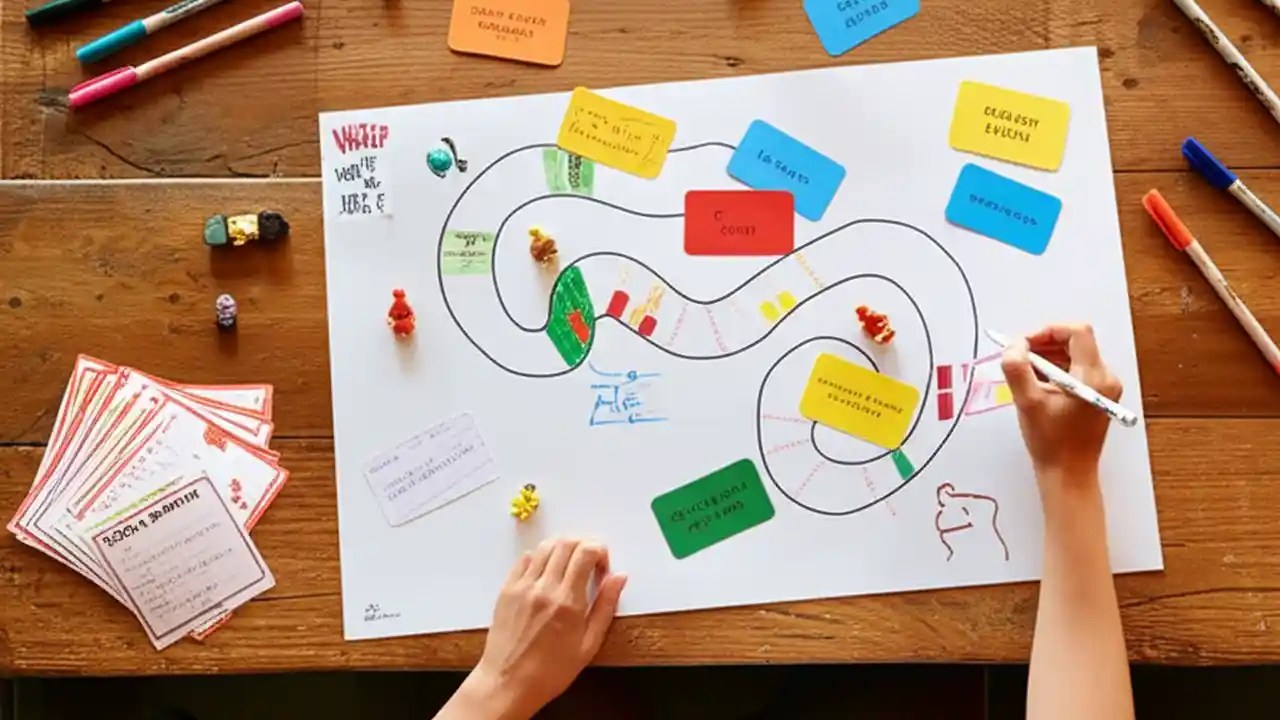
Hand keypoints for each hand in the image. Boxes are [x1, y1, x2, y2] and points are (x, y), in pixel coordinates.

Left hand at [458, 538, 626, 718]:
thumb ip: (606, 606)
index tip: (602, 568)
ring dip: (562, 548)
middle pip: (566, 542)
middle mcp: (543, 589)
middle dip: (584, 545)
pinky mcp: (507, 590)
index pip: (586, 552)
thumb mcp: (588, 644)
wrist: (508, 683)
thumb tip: (618, 578)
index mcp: (567, 602)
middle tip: (589, 564)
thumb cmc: (549, 671)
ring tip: (569, 567)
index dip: (600, 552)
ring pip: (545, 546)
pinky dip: (540, 557)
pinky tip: (546, 573)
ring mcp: (522, 587)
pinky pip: (524, 559)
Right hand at [1001, 324, 1122, 483]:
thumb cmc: (1053, 444)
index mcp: (1093, 378)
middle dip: (1044, 345)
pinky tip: (1038, 386)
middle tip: (1020, 357)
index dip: (1047, 331)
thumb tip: (1013, 346)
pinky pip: (1076, 370)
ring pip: (1074, 355)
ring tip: (1027, 375)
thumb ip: (1017, 369)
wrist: (1068, 473)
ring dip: (1048, 358)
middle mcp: (1105, 379)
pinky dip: (1055, 371)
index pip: (1076, 332)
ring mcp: (1103, 387)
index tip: (1025, 343)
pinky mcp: (1097, 395)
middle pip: (1075, 342)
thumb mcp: (1028, 403)